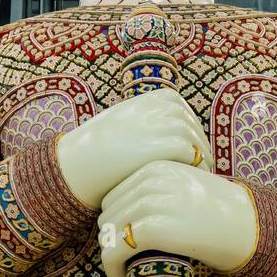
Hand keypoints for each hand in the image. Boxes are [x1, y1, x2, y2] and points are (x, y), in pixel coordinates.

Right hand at [56, 89, 212, 209]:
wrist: (72, 167)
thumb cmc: (90, 153)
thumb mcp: (115, 125)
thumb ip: (137, 123)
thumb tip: (156, 132)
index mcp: (139, 100)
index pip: (177, 105)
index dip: (188, 124)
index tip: (190, 142)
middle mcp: (150, 108)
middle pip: (189, 121)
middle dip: (198, 140)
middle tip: (203, 160)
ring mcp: (155, 124)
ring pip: (194, 136)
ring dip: (202, 154)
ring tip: (203, 171)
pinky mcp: (159, 146)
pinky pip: (191, 152)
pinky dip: (197, 164)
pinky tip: (195, 177)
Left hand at [96, 161, 257, 276]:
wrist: (250, 227)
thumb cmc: (219, 214)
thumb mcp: (185, 186)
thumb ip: (155, 192)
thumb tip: (118, 220)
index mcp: (155, 166)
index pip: (112, 196)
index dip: (116, 225)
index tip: (127, 246)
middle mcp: (150, 180)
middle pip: (107, 216)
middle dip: (111, 241)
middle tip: (126, 263)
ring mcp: (151, 202)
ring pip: (108, 235)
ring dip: (111, 259)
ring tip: (126, 273)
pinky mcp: (154, 228)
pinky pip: (115, 252)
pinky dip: (113, 270)